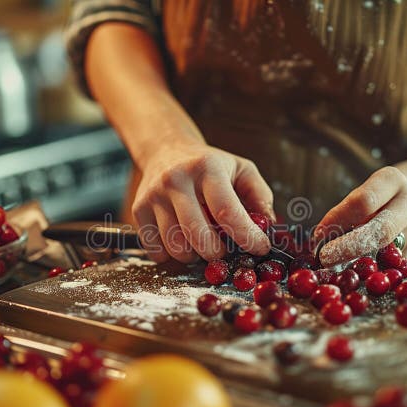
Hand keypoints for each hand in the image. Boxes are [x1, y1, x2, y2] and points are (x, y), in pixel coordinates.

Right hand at [132, 143, 273, 262]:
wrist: (166, 150)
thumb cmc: (210, 166)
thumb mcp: (242, 169)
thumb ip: (260, 196)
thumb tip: (268, 226)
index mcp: (206, 168)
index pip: (227, 211)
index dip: (247, 236)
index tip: (260, 248)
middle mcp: (176, 180)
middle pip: (198, 235)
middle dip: (218, 253)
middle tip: (225, 250)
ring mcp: (154, 195)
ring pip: (176, 247)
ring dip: (195, 256)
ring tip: (202, 242)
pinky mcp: (138, 210)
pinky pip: (156, 250)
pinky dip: (172, 255)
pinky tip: (182, 240)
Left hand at [313, 166, 406, 266]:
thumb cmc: (381, 192)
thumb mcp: (367, 188)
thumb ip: (348, 210)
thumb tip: (321, 238)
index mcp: (392, 181)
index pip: (363, 201)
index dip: (339, 218)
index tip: (319, 233)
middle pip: (381, 230)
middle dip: (350, 247)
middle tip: (325, 258)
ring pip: (387, 251)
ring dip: (359, 261)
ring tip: (335, 266)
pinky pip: (390, 264)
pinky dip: (369, 269)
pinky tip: (354, 273)